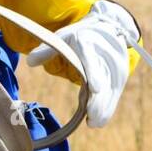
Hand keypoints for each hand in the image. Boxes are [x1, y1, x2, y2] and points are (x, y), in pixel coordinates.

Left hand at [28, 0, 136, 126]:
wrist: (107, 28)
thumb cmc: (78, 36)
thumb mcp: (62, 37)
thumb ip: (46, 50)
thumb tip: (30, 62)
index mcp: (88, 42)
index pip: (91, 59)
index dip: (94, 74)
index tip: (94, 88)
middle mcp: (105, 55)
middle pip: (104, 79)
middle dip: (100, 99)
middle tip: (92, 117)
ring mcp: (116, 66)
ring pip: (111, 90)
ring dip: (104, 107)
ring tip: (94, 122)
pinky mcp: (120, 77)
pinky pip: (115, 94)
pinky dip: (108, 108)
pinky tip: (98, 121)